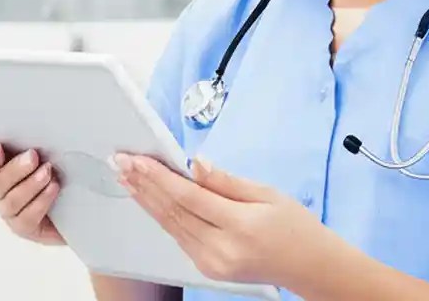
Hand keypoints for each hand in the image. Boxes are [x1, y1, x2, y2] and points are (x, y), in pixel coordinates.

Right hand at [0, 143, 64, 245]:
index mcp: (5, 171)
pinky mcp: (24, 228)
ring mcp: (12, 212)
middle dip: (16, 168)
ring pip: (11, 201)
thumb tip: (41, 134)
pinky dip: (40, 201)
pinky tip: (53, 189)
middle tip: (33, 156)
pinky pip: (26, 218)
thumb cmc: (63, 179)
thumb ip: (40, 149)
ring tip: (48, 173)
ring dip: (30, 184)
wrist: (78, 209)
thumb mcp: (52, 159)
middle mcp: (3, 192)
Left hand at [114, 153, 323, 288]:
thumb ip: (226, 181)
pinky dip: (161, 215)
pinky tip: (147, 199)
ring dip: (145, 199)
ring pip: (170, 226)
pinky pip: (179, 237)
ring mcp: (212, 263)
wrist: (308, 266)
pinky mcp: (207, 269)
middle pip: (173, 212)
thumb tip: (195, 164)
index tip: (137, 159)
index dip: (159, 177)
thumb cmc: (293, 225)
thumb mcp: (267, 194)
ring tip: (125, 177)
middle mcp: (221, 250)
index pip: (189, 197)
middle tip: (119, 162)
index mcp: (240, 227)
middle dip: (143, 185)